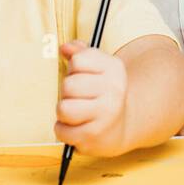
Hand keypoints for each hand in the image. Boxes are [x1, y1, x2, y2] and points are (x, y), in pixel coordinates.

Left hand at [55, 41, 128, 157]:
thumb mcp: (98, 66)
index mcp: (114, 69)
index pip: (77, 61)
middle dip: (66, 92)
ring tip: (73, 111)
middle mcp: (113, 91)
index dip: (73, 68)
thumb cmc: (102, 91)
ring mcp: (105, 116)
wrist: (121, 124)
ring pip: (63, 109)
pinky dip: (62, 129)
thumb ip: (80, 52)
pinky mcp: (93, 136)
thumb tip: (64, 48)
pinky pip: (62, 131)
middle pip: (68, 85)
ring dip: (63, 111)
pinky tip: (74, 126)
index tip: (82, 75)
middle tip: (77, 97)